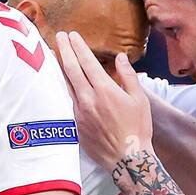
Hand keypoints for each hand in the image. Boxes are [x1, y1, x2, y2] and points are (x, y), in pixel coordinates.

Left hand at [54, 30, 153, 168]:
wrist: (127, 159)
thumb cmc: (137, 128)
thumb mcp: (139, 99)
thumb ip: (128, 76)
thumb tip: (120, 58)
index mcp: (105, 90)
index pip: (87, 62)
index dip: (78, 47)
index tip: (72, 35)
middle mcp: (88, 99)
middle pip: (70, 69)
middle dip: (64, 50)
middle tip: (59, 36)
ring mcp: (79, 112)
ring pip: (65, 84)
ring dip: (60, 67)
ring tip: (56, 54)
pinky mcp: (75, 124)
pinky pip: (68, 100)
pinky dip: (65, 87)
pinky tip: (63, 81)